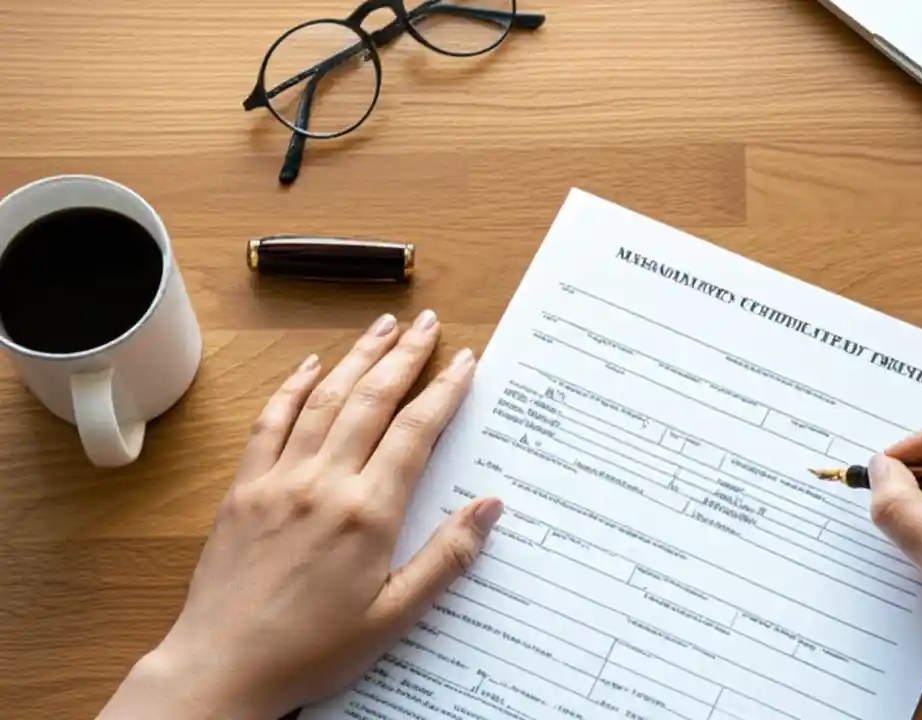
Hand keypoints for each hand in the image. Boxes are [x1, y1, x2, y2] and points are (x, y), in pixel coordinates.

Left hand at [97, 310, 503, 719]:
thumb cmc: (313, 650)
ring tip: (382, 325)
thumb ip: (447, 557)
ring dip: (356, 357)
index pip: (415, 431)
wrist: (224, 667)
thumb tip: (490, 506)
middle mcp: (324, 483)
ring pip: (324, 399)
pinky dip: (293, 388)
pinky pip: (271, 422)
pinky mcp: (245, 489)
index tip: (464, 361)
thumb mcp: (396, 616)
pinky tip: (311, 366)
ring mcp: (279, 480)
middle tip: (428, 323)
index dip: (444, 390)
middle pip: (371, 400)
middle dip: (404, 356)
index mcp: (368, 513)